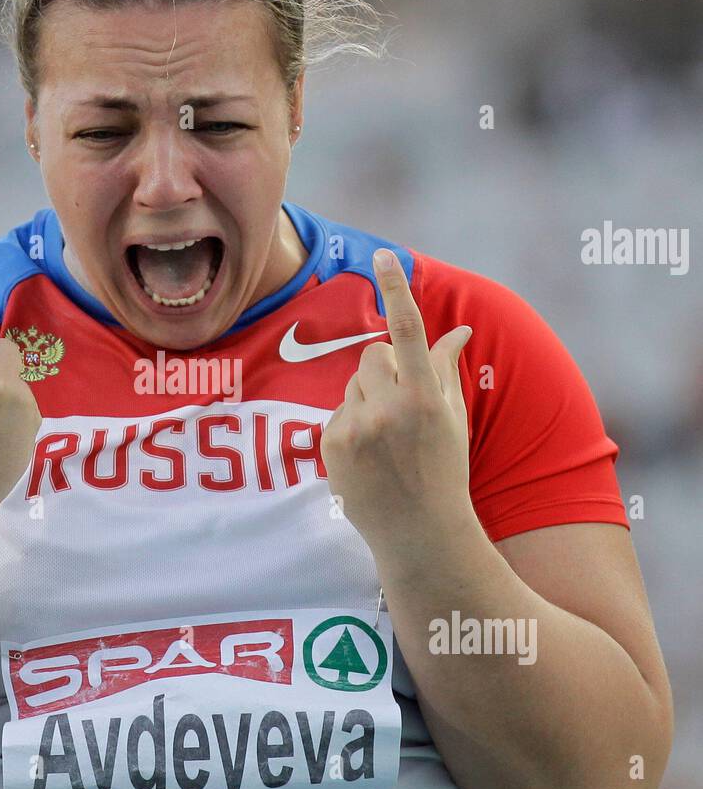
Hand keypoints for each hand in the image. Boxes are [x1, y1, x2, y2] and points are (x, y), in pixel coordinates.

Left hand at [319, 249, 473, 556]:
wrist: (420, 534)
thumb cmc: (444, 470)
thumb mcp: (453, 418)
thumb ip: (445, 368)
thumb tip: (458, 329)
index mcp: (425, 397)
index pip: (408, 330)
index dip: (397, 289)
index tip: (385, 255)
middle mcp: (389, 408)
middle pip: (373, 354)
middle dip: (385, 369)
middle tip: (402, 406)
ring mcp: (356, 427)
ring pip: (353, 383)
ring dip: (367, 398)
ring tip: (387, 440)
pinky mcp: (331, 444)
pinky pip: (337, 411)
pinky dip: (350, 425)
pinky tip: (368, 457)